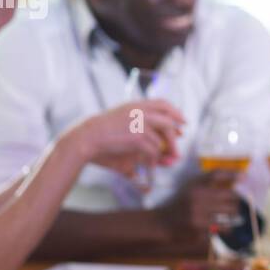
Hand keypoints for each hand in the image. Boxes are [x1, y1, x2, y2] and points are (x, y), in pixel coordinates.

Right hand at [67, 99, 183, 179]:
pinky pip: (154, 150)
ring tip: (165, 161)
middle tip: (178, 147)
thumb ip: (143, 131)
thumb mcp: (124, 125)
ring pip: (162, 139)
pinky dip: (153, 160)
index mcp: (136, 105)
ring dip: (165, 152)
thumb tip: (164, 148)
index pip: (163, 104)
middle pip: (168, 121)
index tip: (182, 122)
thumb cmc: (103, 135)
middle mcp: (141, 111)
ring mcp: (140, 124)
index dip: (175, 113)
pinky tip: (149, 165)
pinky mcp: (138, 137)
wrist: (87, 138)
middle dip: (175, 136)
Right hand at [158, 171, 242, 242]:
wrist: (163, 224)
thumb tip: (241, 176)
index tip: (244, 177)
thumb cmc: (181, 204)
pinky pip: (222, 229)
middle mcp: (197, 200)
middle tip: (235, 204)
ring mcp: (199, 217)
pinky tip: (222, 226)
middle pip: (230, 196)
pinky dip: (225, 228)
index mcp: (195, 188)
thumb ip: (210, 181)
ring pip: (229, 215)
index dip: (232, 174)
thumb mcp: (191, 188)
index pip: (217, 175)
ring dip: (233, 216)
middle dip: (236, 201)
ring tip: (231, 215)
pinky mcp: (200, 231)